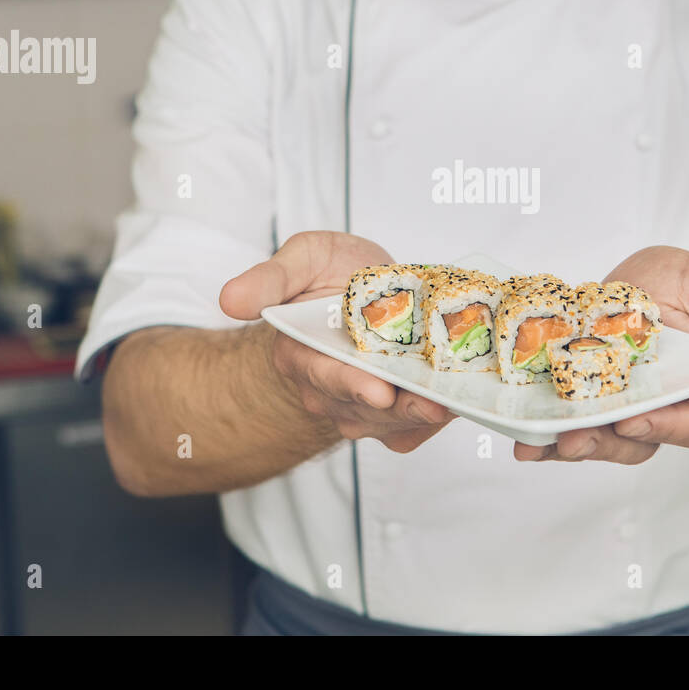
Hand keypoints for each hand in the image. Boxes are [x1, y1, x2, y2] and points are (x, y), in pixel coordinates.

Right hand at [219, 231, 455, 453]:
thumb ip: (270, 279)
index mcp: (303, 355)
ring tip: (454, 404)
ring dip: (426, 416)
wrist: (358, 294)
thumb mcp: (302, 259)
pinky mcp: (397, 414)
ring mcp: (366, 407)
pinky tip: (459, 403)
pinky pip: (416, 430)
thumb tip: (229, 299)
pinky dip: (440, 419)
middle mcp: (332, 390)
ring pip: (395, 423)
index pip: (326, 376)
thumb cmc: (327, 278)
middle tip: (432, 403)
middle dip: (400, 408)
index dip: (353, 385)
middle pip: (366, 409)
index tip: (378, 391)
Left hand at [514, 246, 688, 464]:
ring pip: (594, 437)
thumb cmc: (687, 288)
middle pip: (632, 441)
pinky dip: (540, 431)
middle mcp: (651, 405)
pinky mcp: (578, 393)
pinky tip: (519, 436)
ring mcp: (612, 402)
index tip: (633, 419)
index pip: (685, 421)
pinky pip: (561, 419)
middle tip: (572, 439)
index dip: (662, 425)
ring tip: (536, 444)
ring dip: (564, 445)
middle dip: (601, 444)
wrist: (647, 279)